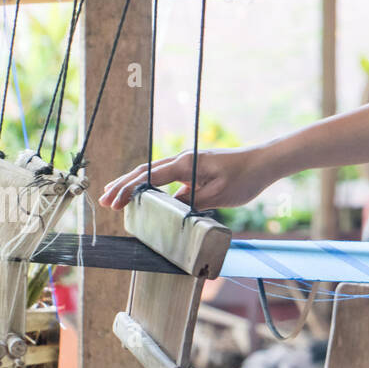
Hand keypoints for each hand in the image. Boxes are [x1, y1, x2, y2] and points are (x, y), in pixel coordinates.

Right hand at [98, 144, 278, 211]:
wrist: (264, 162)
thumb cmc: (244, 177)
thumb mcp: (217, 194)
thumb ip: (191, 201)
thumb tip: (170, 207)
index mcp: (185, 163)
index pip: (148, 177)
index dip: (128, 190)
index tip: (112, 202)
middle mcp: (183, 160)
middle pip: (145, 171)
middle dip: (123, 185)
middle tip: (104, 199)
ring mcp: (189, 164)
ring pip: (155, 174)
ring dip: (135, 185)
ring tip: (116, 196)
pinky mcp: (196, 170)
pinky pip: (168, 179)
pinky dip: (152, 187)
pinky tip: (147, 198)